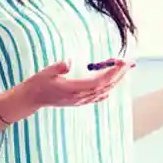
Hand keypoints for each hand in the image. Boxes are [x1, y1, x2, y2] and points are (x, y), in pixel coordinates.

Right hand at [17, 59, 134, 109]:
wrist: (32, 99)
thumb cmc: (38, 83)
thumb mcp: (46, 72)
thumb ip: (58, 67)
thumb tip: (68, 61)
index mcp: (74, 89)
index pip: (99, 81)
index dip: (111, 73)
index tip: (121, 63)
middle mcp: (80, 96)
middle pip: (105, 85)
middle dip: (119, 74)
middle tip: (130, 63)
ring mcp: (80, 100)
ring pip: (103, 91)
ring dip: (115, 81)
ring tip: (124, 70)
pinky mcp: (78, 101)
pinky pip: (96, 97)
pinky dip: (105, 91)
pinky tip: (110, 88)